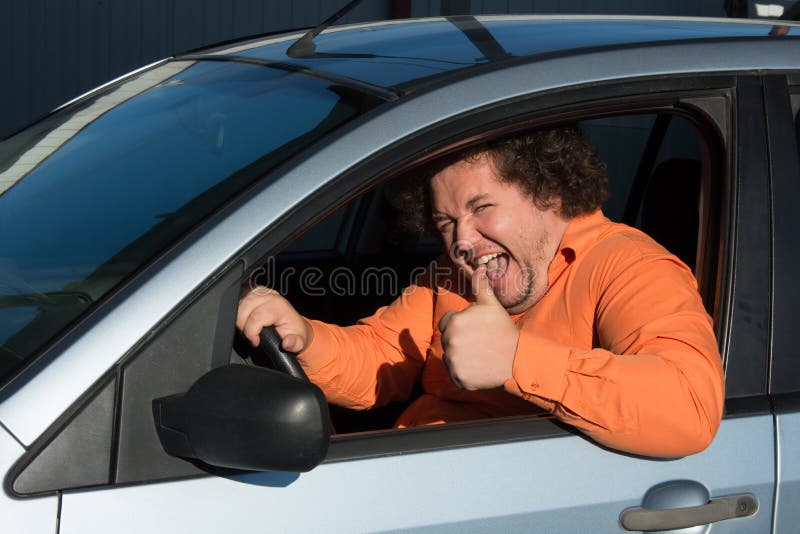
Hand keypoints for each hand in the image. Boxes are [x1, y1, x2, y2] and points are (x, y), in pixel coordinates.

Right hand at [236, 287, 312, 352]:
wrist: (292, 323)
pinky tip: (246, 320)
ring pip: (238, 304)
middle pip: (244, 309)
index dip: (252, 332)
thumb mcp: (299, 342)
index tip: (255, 341)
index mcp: (279, 306)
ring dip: (239, 320)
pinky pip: (238, 300)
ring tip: (249, 328)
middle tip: (252, 335)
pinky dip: (238, 312)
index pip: (256, 317)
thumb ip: (294, 343)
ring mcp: (259, 292)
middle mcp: (269, 296)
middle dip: (243, 327)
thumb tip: (287, 343)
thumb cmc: (294, 331)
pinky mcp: (252, 291)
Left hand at [439, 267, 518, 389]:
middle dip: (460, 340)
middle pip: (447, 340)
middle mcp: (450, 343)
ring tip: (480, 354)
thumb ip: (481, 287)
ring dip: (460, 356)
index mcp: (454, 323)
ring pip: (450, 357)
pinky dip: (464, 373)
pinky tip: (479, 367)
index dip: (461, 325)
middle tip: (479, 343)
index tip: (475, 330)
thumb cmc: (504, 330)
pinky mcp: (459, 379)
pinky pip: (455, 374)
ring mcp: (453, 363)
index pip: (447, 323)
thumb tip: (479, 267)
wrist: (518, 359)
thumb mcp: (492, 306)